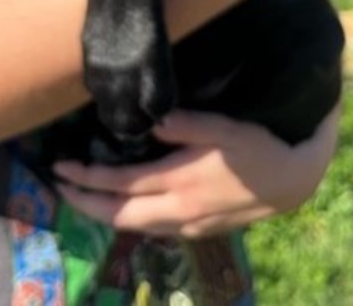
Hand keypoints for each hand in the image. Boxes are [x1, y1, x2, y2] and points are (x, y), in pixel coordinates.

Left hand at [52, 104, 340, 237]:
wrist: (293, 181)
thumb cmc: (258, 147)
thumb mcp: (224, 127)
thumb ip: (186, 124)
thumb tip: (150, 120)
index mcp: (178, 180)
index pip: (119, 183)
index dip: (86, 178)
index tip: (61, 167)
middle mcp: (178, 209)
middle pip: (118, 214)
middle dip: (83, 203)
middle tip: (59, 188)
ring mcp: (188, 224)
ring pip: (135, 227)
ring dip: (104, 214)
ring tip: (83, 199)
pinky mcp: (200, 231)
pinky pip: (154, 230)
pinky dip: (131, 220)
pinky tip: (126, 209)